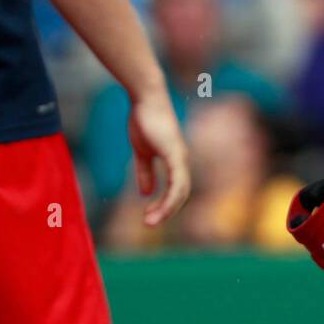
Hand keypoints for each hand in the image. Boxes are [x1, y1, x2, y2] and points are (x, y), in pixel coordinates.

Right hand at [127, 90, 190, 225]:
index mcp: (175, 161)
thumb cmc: (144, 120)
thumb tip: (146, 193)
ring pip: (181, 192)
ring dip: (167, 209)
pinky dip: (169, 197)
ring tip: (150, 221)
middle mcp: (181, 160)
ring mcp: (180, 157)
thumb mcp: (142, 151)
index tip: (148, 216)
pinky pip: (177, 181)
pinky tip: (158, 206)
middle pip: (181, 195)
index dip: (165, 205)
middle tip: (148, 224)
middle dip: (166, 212)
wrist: (145, 98)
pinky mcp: (174, 153)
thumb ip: (145, 171)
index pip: (176, 191)